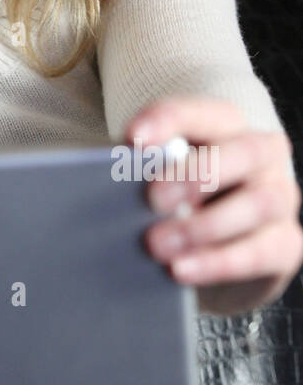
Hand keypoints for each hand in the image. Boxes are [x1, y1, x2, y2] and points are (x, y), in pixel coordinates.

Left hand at [125, 96, 302, 316]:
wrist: (221, 245)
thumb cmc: (180, 198)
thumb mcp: (159, 176)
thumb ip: (139, 173)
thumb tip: (100, 188)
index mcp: (224, 124)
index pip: (198, 112)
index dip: (166, 122)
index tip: (132, 140)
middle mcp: (262, 153)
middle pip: (240, 152)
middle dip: (195, 175)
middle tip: (151, 200)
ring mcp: (280, 197)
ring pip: (259, 203)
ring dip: (205, 226)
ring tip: (157, 245)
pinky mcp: (287, 243)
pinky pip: (262, 252)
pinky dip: (220, 262)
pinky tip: (181, 271)